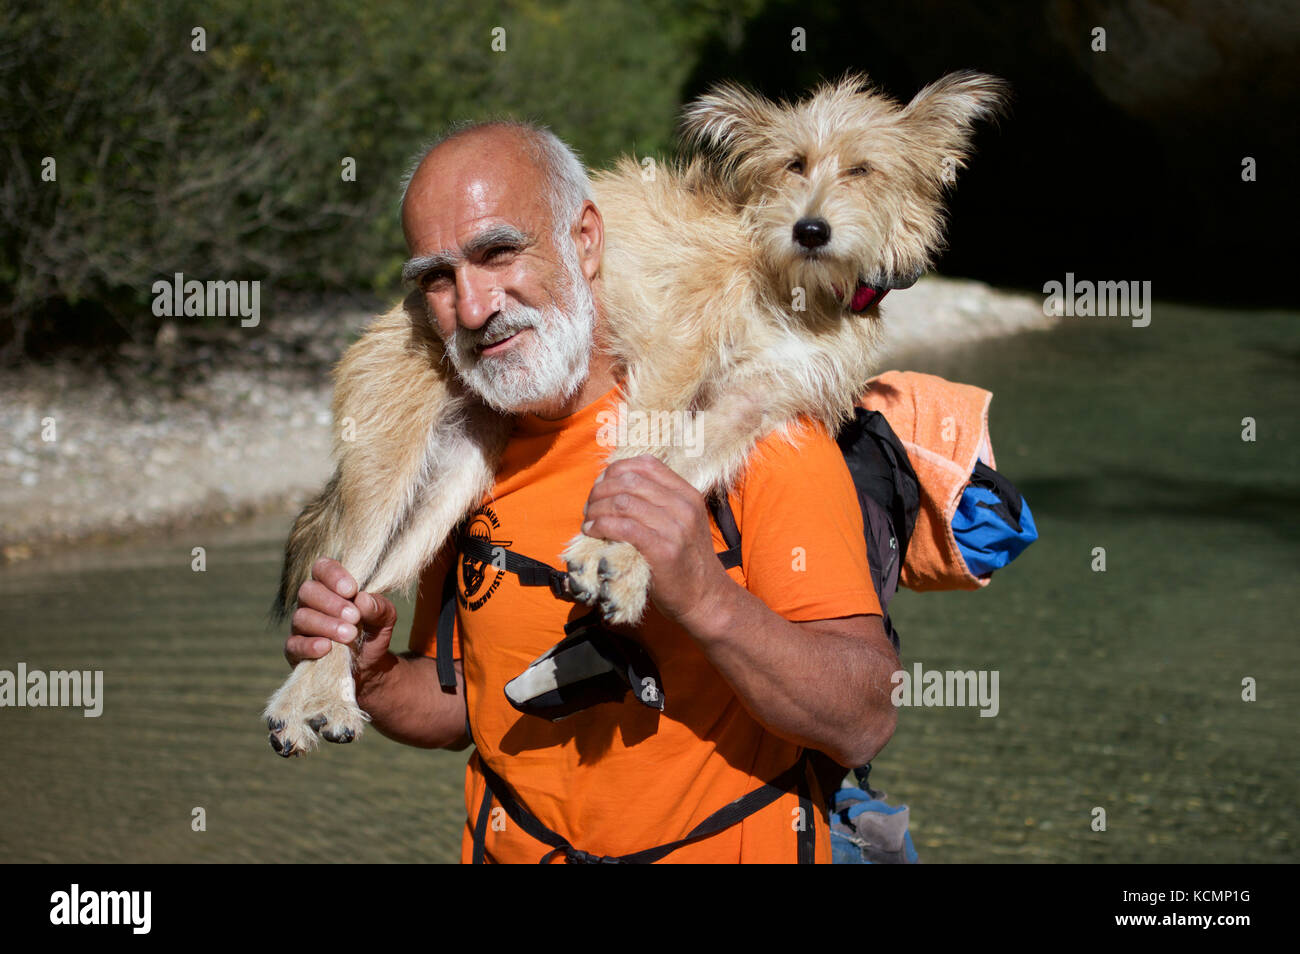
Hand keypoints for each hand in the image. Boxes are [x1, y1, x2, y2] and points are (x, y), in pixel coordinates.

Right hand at [285, 558, 397, 684]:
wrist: (369, 664)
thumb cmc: (373, 631)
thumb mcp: (385, 617)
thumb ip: (379, 606)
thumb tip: (362, 599)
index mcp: (331, 585)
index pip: (322, 568)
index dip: (333, 575)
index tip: (351, 590)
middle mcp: (311, 602)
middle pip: (308, 591)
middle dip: (332, 603)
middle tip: (354, 617)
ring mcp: (301, 626)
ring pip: (302, 617)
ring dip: (326, 625)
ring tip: (350, 635)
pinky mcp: (295, 649)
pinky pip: (294, 644)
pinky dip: (309, 645)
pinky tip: (326, 647)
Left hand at [580, 455, 735, 629]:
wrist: (704, 597)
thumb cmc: (684, 561)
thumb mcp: (681, 523)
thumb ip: (657, 502)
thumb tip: (613, 486)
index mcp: (688, 494)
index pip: (646, 464)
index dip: (616, 470)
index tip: (601, 486)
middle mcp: (684, 506)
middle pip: (629, 481)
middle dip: (600, 491)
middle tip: (589, 507)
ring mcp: (675, 528)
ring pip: (623, 502)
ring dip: (596, 509)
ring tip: (588, 522)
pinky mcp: (663, 550)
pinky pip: (623, 527)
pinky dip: (601, 526)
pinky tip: (592, 532)